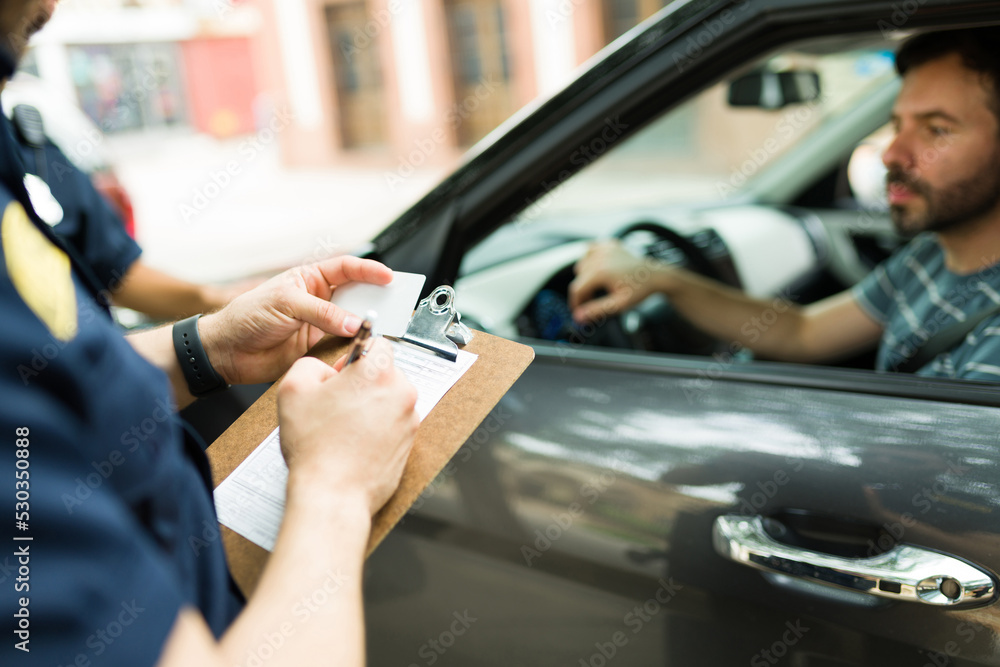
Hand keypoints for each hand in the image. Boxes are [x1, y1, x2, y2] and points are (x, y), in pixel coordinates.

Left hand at [199, 256, 391, 384]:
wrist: (229, 351)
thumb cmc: (247, 316)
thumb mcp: (286, 304)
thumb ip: (321, 313)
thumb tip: (352, 323)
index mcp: (310, 279)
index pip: (346, 269)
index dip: (369, 271)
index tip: (388, 277)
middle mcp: (319, 300)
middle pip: (356, 295)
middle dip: (375, 298)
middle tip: (394, 303)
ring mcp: (320, 324)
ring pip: (353, 322)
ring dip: (366, 324)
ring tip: (382, 326)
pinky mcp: (318, 348)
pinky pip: (343, 345)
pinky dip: (354, 347)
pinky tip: (362, 346)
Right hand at [276, 339, 418, 513]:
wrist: (333, 493)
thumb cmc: (316, 447)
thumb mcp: (292, 389)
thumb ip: (310, 364)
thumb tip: (325, 370)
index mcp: (378, 372)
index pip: (377, 342)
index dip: (355, 354)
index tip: (343, 372)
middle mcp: (401, 393)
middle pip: (385, 373)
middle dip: (363, 383)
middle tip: (337, 404)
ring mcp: (409, 420)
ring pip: (390, 400)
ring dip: (371, 407)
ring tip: (344, 428)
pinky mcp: (410, 444)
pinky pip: (394, 425)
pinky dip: (378, 429)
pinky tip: (355, 443)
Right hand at [569, 241, 670, 323]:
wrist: (656, 275)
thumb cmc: (640, 290)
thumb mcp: (619, 304)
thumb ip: (597, 310)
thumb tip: (578, 317)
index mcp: (600, 272)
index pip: (577, 289)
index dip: (576, 303)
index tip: (580, 312)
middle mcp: (600, 257)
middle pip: (578, 277)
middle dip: (583, 291)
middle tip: (595, 301)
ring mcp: (605, 249)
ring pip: (582, 263)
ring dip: (586, 275)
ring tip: (599, 285)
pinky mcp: (610, 244)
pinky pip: (591, 249)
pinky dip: (591, 259)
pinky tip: (598, 268)